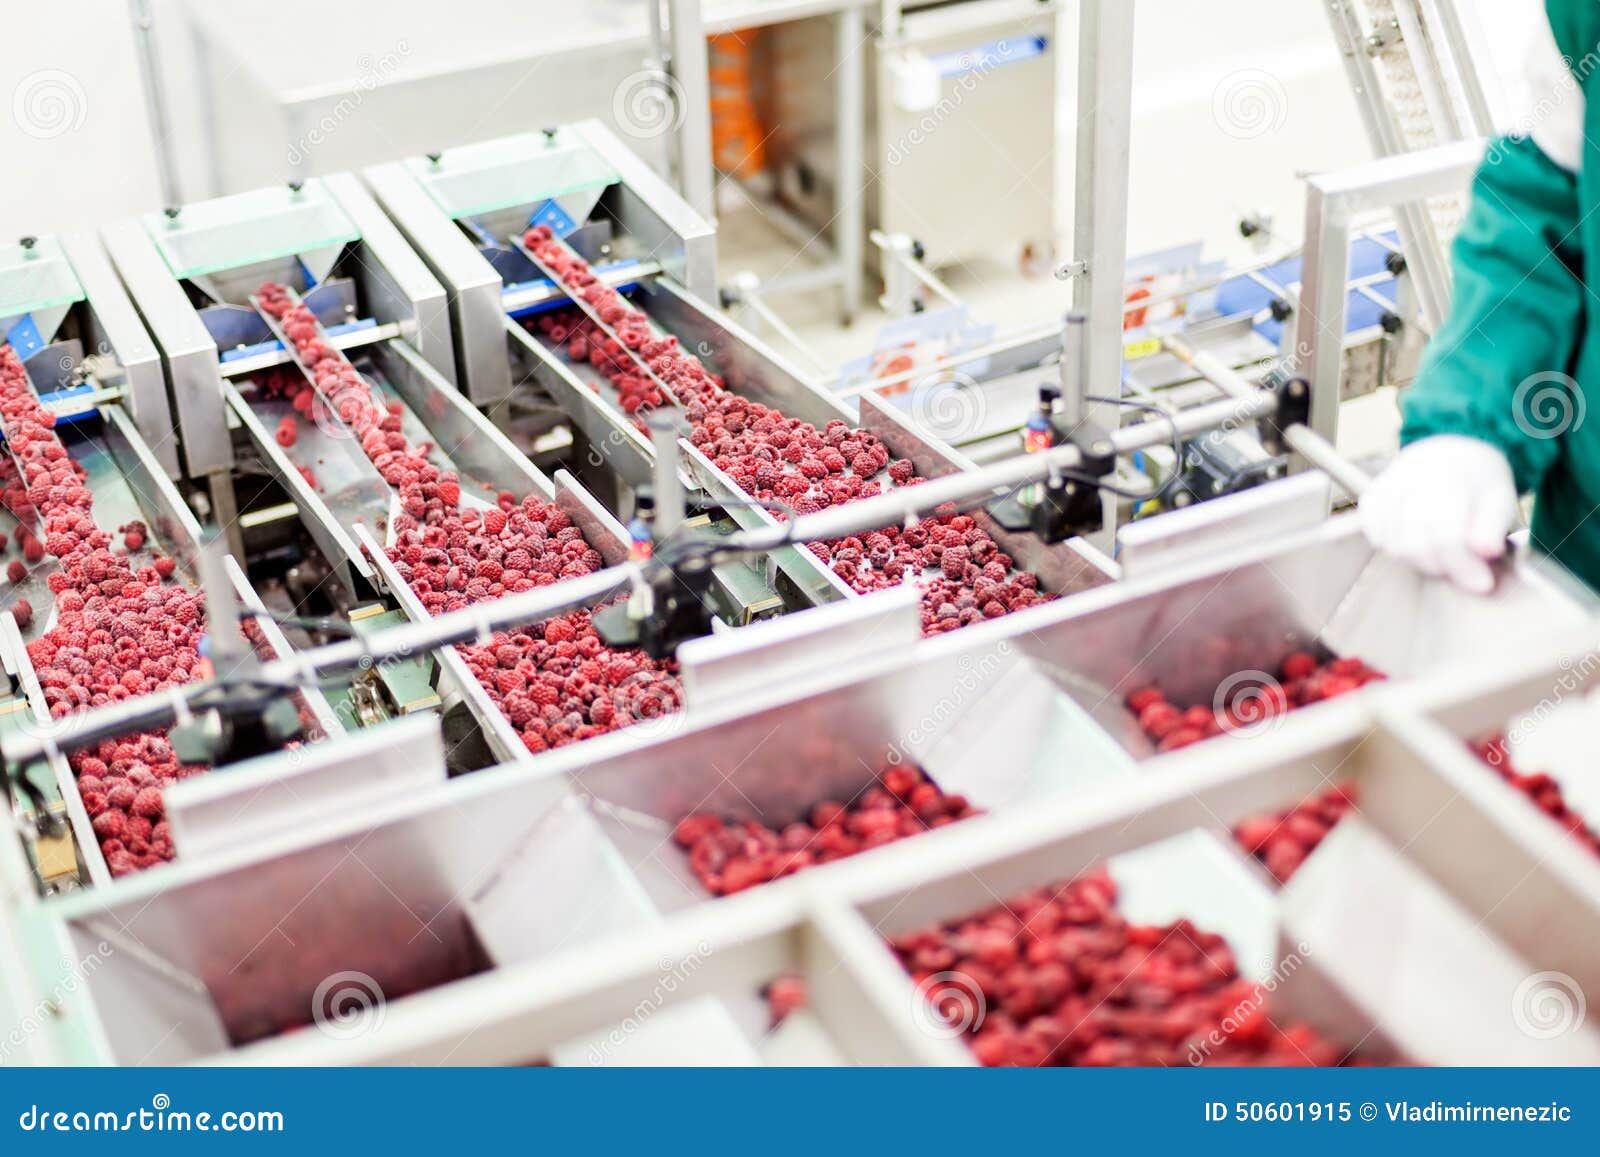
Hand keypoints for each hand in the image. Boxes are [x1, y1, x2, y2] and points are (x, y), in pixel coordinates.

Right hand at [1358, 435, 1518, 593]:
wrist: (1450, 451)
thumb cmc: (1478, 482)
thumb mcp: (1500, 498)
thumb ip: (1493, 526)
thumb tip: (1486, 552)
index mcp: (1446, 475)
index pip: (1445, 532)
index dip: (1462, 564)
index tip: (1482, 584)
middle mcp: (1408, 478)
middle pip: (1414, 543)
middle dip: (1442, 566)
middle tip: (1463, 569)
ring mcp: (1384, 488)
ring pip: (1393, 545)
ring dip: (1420, 560)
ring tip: (1444, 552)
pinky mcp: (1370, 498)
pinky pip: (1376, 537)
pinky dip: (1395, 548)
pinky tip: (1416, 541)